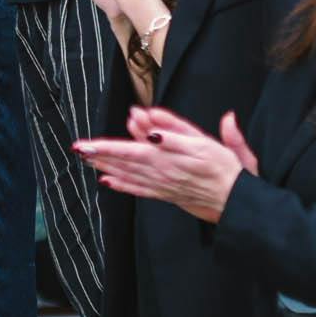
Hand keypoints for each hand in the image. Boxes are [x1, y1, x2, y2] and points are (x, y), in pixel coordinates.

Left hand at [73, 105, 245, 219]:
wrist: (238, 202)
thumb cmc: (227, 168)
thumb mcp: (204, 142)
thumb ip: (174, 128)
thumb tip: (145, 114)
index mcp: (168, 156)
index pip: (130, 149)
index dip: (107, 146)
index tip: (87, 143)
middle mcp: (161, 172)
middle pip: (124, 162)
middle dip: (99, 155)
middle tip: (77, 148)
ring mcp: (162, 185)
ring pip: (128, 175)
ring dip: (105, 166)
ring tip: (86, 158)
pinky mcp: (167, 195)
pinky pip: (140, 190)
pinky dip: (122, 186)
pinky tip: (107, 181)